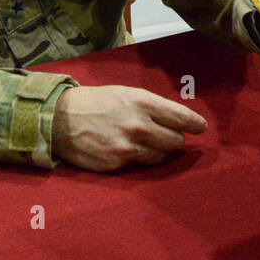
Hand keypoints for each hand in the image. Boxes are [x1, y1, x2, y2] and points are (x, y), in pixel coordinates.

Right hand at [52, 85, 206, 171]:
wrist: (59, 119)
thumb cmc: (97, 102)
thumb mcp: (127, 94)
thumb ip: (154, 107)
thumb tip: (181, 121)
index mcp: (142, 103)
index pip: (181, 117)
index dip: (195, 124)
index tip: (201, 128)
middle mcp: (138, 126)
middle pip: (176, 141)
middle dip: (174, 139)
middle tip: (167, 135)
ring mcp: (127, 148)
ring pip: (161, 156)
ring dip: (158, 151)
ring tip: (144, 142)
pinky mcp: (116, 164)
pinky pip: (140, 166)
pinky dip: (138, 159)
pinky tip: (125, 149)